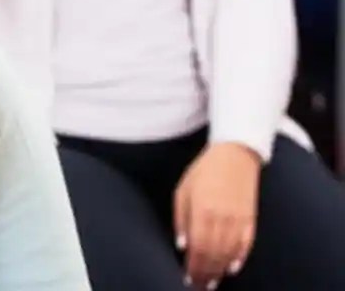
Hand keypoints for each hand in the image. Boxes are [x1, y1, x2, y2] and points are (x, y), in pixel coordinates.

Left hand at [174, 143, 261, 289]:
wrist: (235, 155)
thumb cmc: (204, 171)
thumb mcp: (182, 190)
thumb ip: (181, 219)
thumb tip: (182, 245)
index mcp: (202, 210)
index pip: (197, 247)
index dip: (192, 266)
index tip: (187, 278)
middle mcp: (222, 217)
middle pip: (213, 254)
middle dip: (205, 272)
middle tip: (199, 284)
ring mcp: (239, 219)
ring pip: (230, 252)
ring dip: (220, 269)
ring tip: (212, 281)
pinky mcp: (252, 218)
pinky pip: (246, 244)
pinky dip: (239, 258)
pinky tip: (232, 268)